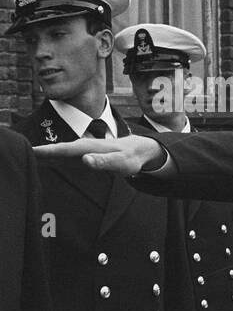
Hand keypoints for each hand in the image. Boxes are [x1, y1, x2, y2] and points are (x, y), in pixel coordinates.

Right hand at [31, 135, 168, 174]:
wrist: (137, 150)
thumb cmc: (130, 158)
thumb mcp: (121, 163)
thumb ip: (104, 162)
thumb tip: (85, 160)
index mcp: (86, 147)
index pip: (60, 150)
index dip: (43, 151)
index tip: (27, 151)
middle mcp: (80, 147)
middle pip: (53, 151)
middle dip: (36, 153)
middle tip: (17, 157)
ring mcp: (79, 151)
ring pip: (55, 154)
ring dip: (40, 156)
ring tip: (22, 160)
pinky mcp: (80, 156)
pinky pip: (61, 158)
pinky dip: (49, 159)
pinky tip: (39, 164)